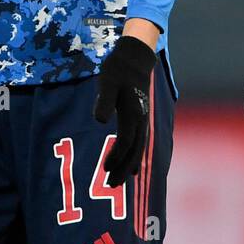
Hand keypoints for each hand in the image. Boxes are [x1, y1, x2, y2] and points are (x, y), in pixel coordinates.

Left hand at [93, 34, 157, 187]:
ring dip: (130, 166)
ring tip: (120, 181)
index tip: (105, 169)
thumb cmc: (118, 69)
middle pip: (135, 151)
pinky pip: (141, 143)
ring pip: (139, 149)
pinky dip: (136, 157)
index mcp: (133, 113)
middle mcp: (141, 120)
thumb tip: (100, 120)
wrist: (135, 58)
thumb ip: (104, 100)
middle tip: (112, 185)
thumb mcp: (107, 82)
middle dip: (124, 169)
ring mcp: (143, 119)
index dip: (116, 157)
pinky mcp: (141, 118)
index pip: (126, 142)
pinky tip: (134, 168)